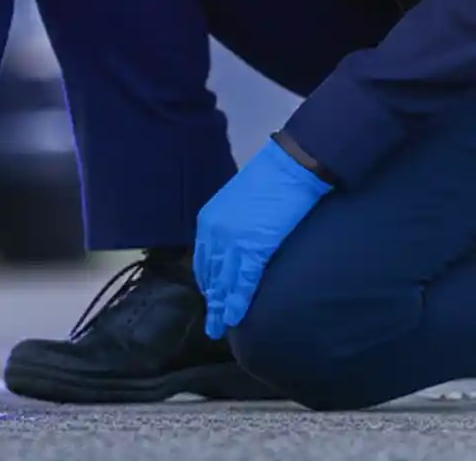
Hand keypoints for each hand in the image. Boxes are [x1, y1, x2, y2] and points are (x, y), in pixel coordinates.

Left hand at [194, 139, 331, 339]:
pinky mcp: (252, 246)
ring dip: (222, 307)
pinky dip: (237, 301)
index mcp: (209, 221)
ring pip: (222, 282)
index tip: (212, 301)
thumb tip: (239, 249)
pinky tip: (234, 318)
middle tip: (213, 324)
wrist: (291, 166)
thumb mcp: (241, 206)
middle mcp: (214, 232)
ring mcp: (231, 240)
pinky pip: (241, 281)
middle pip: (210, 274)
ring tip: (221, 328)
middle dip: (213, 300)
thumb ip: (234, 228)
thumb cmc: (272, 183)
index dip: (209, 282)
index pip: (204, 259)